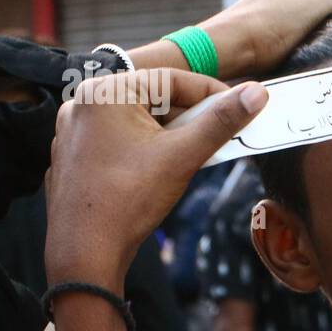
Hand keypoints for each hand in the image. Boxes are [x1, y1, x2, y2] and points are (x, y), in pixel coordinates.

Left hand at [44, 69, 267, 290]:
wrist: (85, 251)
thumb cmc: (128, 199)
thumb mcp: (184, 155)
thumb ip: (222, 121)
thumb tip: (257, 93)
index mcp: (105, 92)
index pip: (171, 79)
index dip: (213, 92)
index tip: (240, 108)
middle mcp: (83, 104)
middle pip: (153, 99)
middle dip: (191, 117)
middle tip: (222, 135)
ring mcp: (74, 130)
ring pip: (137, 120)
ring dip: (171, 133)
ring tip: (196, 155)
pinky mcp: (74, 155)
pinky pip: (119, 139)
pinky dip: (147, 147)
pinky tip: (164, 170)